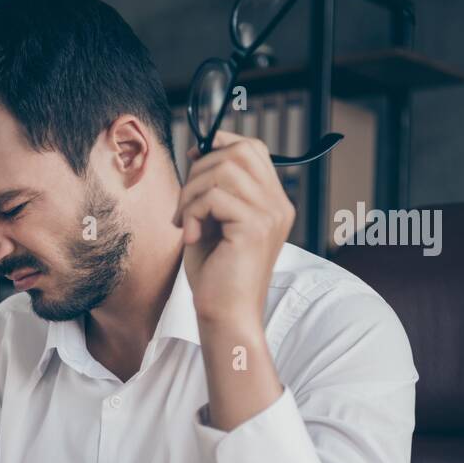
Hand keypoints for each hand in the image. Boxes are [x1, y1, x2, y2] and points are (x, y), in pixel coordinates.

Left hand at [172, 131, 294, 329]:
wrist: (226, 316)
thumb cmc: (215, 276)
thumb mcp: (212, 222)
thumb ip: (211, 188)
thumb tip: (197, 150)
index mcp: (272, 202)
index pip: (252, 149)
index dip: (219, 146)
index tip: (193, 164)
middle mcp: (278, 204)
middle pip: (238, 152)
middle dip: (199, 171)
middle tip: (185, 206)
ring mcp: (270, 214)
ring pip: (223, 170)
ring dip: (192, 193)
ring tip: (185, 223)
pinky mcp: (255, 227)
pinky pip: (214, 196)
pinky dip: (192, 212)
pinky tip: (191, 237)